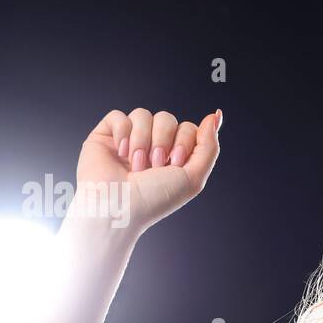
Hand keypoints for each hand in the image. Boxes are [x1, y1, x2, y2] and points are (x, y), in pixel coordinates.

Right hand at [72, 107, 221, 234]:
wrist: (118, 207)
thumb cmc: (155, 199)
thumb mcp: (193, 177)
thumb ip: (209, 146)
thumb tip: (216, 115)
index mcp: (173, 155)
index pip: (187, 128)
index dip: (184, 141)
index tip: (174, 164)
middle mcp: (152, 145)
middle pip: (167, 118)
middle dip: (163, 141)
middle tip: (154, 166)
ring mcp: (129, 139)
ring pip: (143, 114)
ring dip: (142, 140)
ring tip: (136, 165)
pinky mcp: (106, 136)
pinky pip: (118, 116)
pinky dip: (122, 132)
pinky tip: (120, 152)